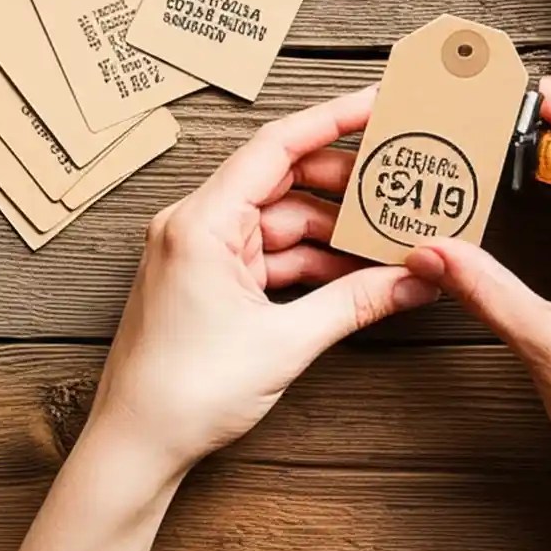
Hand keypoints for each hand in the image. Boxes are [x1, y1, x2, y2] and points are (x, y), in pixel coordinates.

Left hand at [10, 87, 439, 550]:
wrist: (136, 447)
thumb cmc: (185, 393)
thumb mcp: (286, 342)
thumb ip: (356, 302)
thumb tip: (414, 279)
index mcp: (201, 222)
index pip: (276, 146)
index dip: (332, 119)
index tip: (378, 103)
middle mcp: (195, 227)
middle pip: (282, 182)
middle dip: (345, 185)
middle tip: (400, 181)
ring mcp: (200, 255)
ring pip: (281, 224)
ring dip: (333, 231)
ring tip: (388, 235)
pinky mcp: (208, 283)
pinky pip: (269, 256)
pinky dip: (310, 262)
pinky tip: (354, 270)